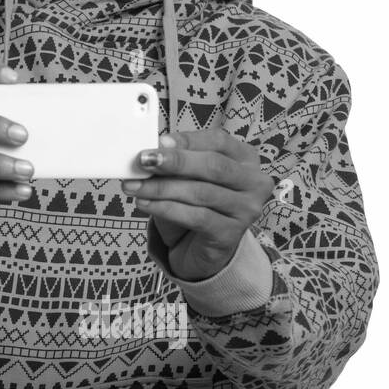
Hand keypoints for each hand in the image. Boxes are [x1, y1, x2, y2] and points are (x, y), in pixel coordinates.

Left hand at [120, 130, 274, 281]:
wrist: (202, 248)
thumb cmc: (196, 203)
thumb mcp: (188, 177)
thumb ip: (177, 161)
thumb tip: (153, 148)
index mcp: (246, 159)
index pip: (219, 141)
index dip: (188, 140)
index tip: (158, 141)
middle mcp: (254, 182)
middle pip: (213, 166)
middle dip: (175, 162)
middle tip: (143, 160)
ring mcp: (247, 210)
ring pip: (201, 192)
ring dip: (162, 187)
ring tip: (134, 185)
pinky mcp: (231, 234)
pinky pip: (196, 217)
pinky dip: (166, 208)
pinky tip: (144, 203)